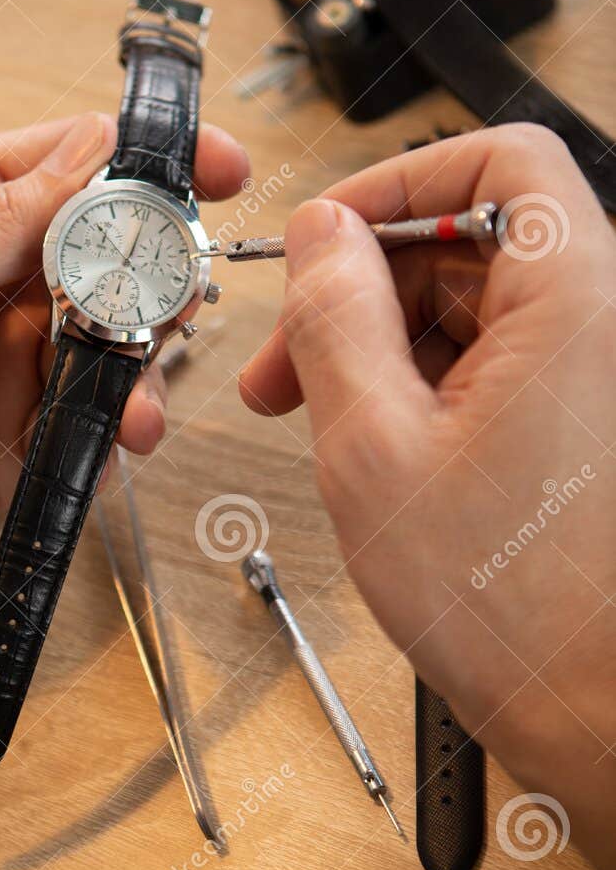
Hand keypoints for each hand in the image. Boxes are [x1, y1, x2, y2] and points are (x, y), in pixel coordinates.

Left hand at [0, 112, 249, 613]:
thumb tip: (91, 156)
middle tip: (180, 285)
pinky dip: (120, 430)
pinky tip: (123, 429)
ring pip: (111, 345)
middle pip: (105, 256)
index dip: (144, 163)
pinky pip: (89, 429)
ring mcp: (1, 367)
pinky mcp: (12, 447)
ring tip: (146, 368)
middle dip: (157, 267)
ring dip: (144, 355)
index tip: (213, 166)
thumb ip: (1, 218)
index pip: (66, 166)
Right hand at [239, 126, 615, 869]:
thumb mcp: (375, 447)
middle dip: (368, 288)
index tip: (324, 240)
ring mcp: (599, 377)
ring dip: (388, 345)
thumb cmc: (510, 605)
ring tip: (315, 417)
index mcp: (574, 298)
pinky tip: (373, 446)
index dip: (396, 184)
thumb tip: (321, 240)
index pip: (498, 161)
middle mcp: (604, 322)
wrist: (596, 708)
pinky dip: (428, 389)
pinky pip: (501, 367)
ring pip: (482, 308)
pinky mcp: (586, 426)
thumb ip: (337, 322)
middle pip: (477, 239)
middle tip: (285, 362)